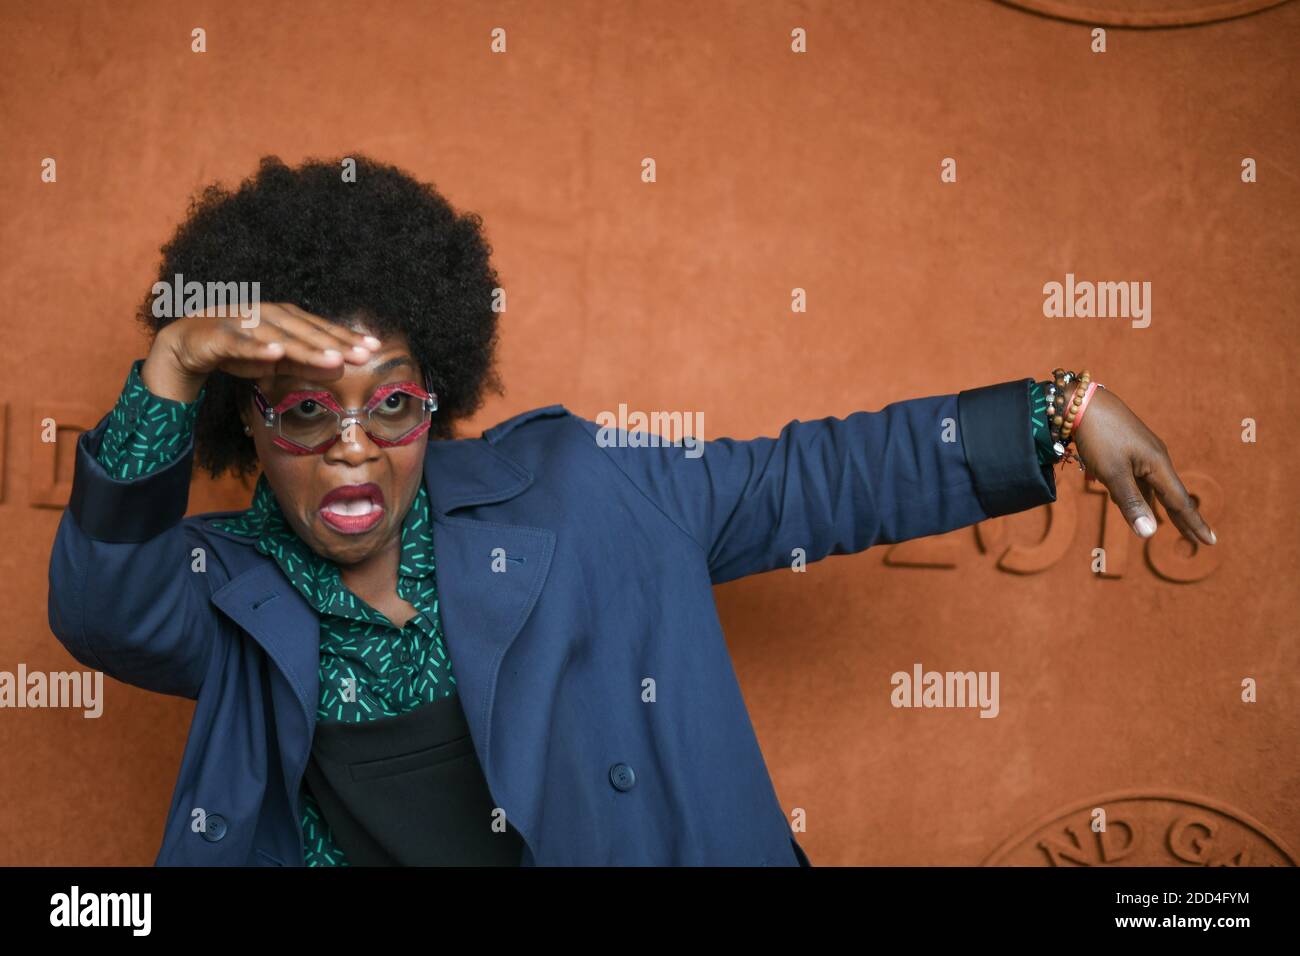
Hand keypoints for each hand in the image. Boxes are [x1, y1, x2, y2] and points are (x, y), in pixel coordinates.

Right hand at [141, 303, 381, 401]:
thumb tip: (341, 369)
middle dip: (336, 343)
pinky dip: (256, 348)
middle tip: (365, 355)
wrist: (185, 346)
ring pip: (278, 336)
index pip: (320, 329)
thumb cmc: (237, 350)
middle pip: (306, 330)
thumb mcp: (276, 362)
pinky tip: (275, 353)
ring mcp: (241, 322)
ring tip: (333, 360)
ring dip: (306, 347)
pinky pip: (238, 342)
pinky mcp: (216, 336)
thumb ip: (305, 364)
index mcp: (283, 319)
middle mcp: (266, 315)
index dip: (347, 337)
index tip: (375, 348)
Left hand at [1065, 382, 1215, 545]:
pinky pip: (1137, 477)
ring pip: (1152, 486)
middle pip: (1171, 495)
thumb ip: (1131, 502)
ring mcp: (1142, 452)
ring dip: (1158, 506)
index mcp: (1157, 465)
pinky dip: (1139, 492)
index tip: (1211, 542)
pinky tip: (1128, 499)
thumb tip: (1149, 533)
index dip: (1194, 523)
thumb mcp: (1113, 473)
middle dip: (1183, 518)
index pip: (1179, 502)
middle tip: (1199, 538)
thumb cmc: (1099, 436)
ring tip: (1169, 524)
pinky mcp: (1128, 447)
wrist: (1082, 401)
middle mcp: (1155, 458)